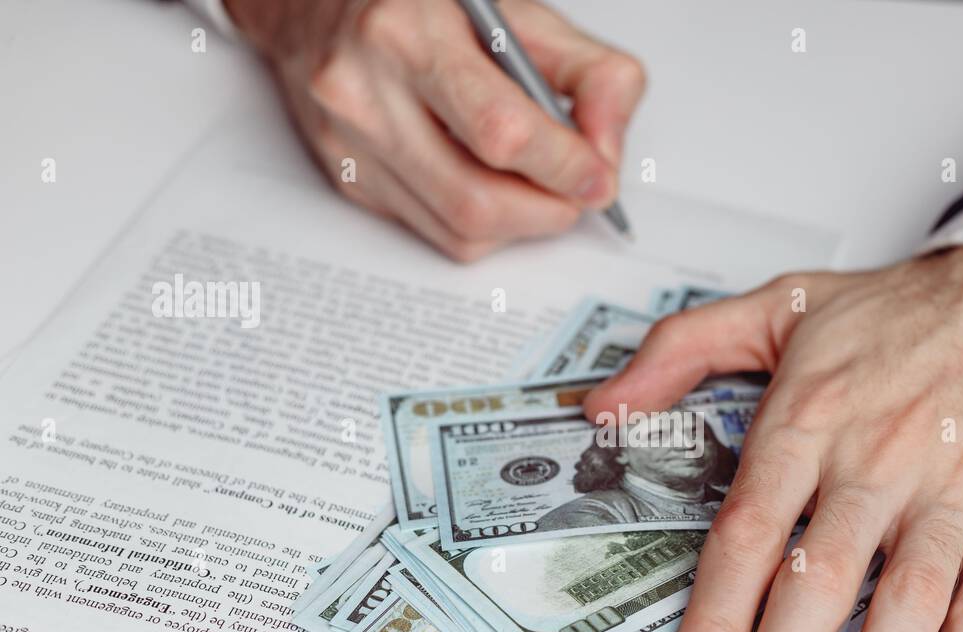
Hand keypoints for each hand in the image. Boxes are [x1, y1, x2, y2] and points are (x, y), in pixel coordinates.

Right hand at [225, 0, 644, 260]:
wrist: (311, 3)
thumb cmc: (418, 3)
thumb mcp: (515, 12)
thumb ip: (588, 73)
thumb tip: (607, 155)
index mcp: (407, 35)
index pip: (500, 133)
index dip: (563, 167)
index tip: (599, 178)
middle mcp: (364, 94)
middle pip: (477, 202)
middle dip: (548, 212)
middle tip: (579, 193)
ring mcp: (350, 147)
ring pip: (458, 233)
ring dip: (520, 225)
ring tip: (540, 186)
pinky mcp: (348, 183)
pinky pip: (435, 233)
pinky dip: (482, 223)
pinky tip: (492, 181)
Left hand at [584, 248, 962, 631]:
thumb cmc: (910, 311)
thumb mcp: (782, 303)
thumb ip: (683, 348)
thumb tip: (602, 405)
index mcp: (809, 419)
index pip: (746, 539)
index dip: (709, 628)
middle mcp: (874, 462)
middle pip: (814, 590)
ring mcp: (950, 492)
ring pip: (901, 609)